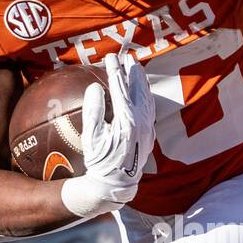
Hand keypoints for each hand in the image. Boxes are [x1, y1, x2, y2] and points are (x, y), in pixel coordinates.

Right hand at [60, 54, 155, 218]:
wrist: (116, 184)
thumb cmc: (100, 162)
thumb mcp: (91, 137)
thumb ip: (94, 111)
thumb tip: (95, 87)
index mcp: (127, 121)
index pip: (121, 89)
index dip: (115, 72)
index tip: (110, 58)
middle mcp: (142, 122)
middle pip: (138, 90)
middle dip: (132, 72)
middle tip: (128, 58)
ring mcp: (148, 129)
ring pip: (147, 98)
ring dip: (141, 82)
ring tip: (137, 69)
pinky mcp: (150, 135)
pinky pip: (150, 109)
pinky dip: (147, 96)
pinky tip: (143, 92)